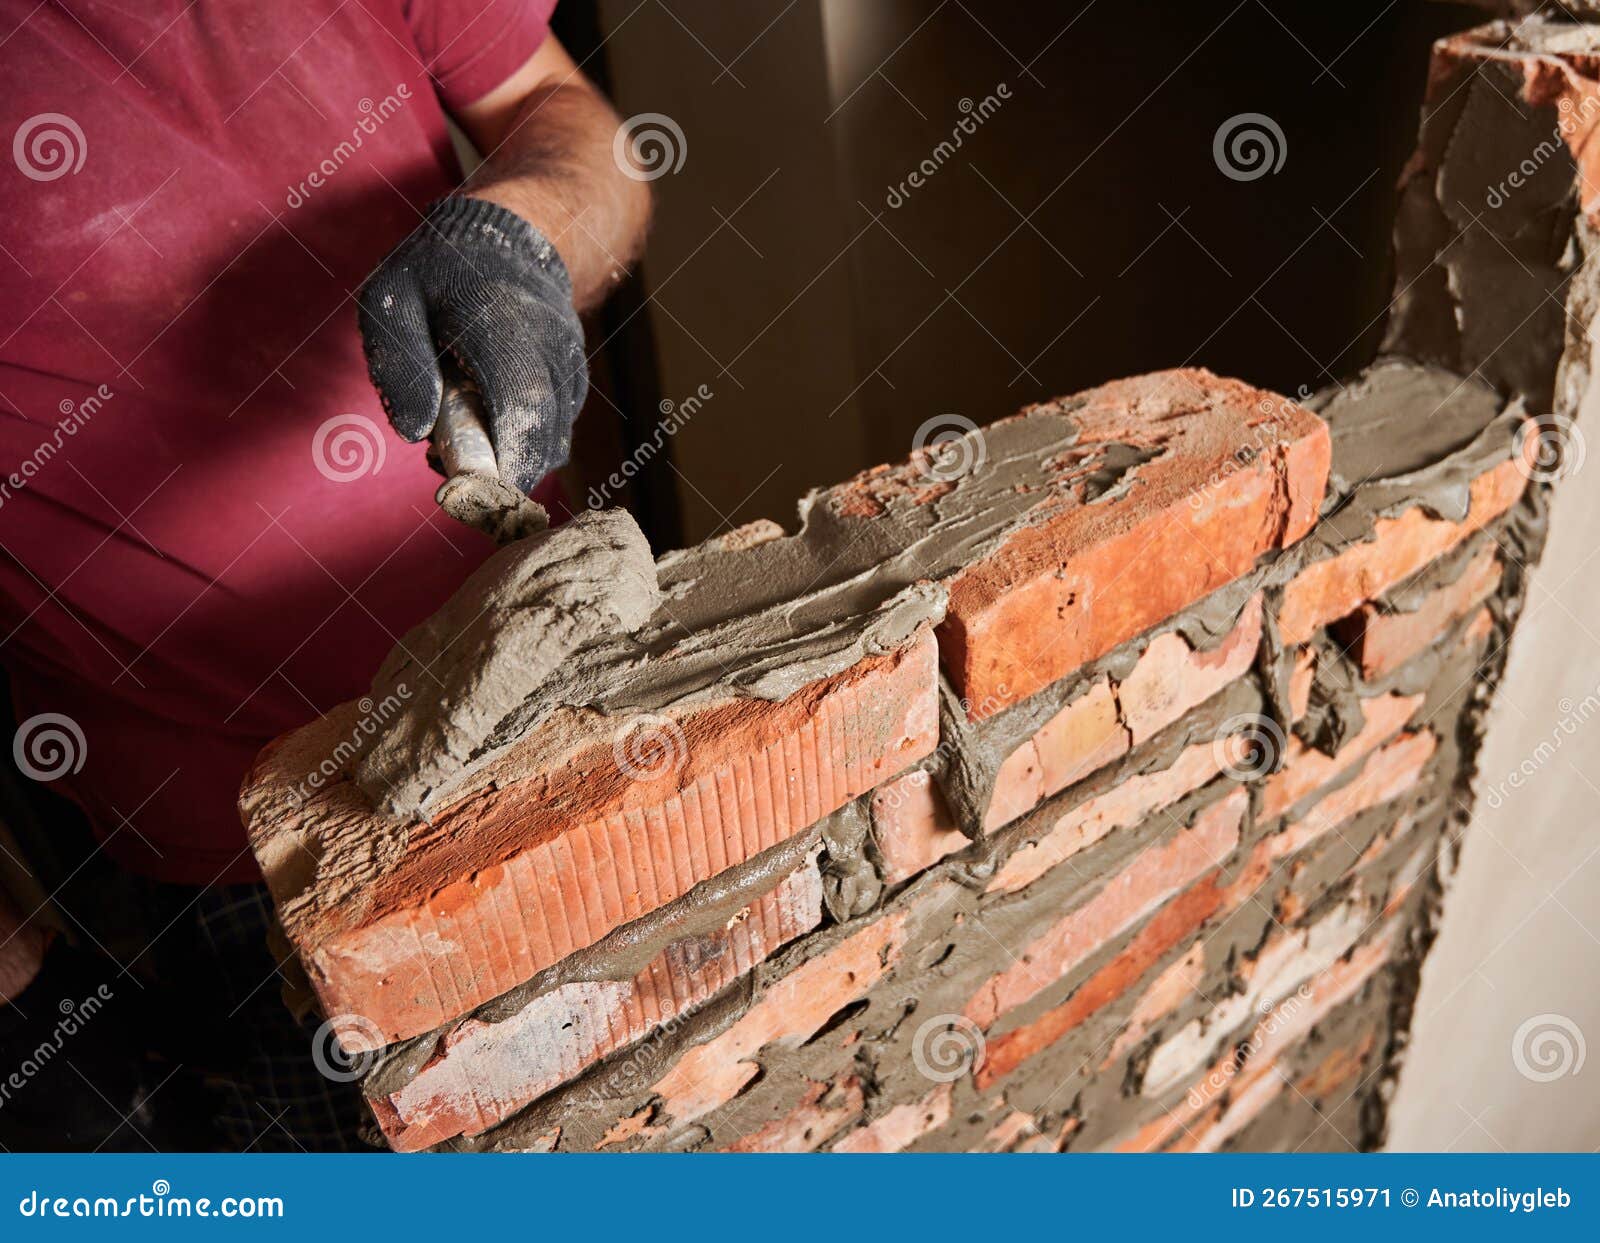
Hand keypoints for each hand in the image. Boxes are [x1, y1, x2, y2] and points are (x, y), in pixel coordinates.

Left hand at [357, 197, 587, 493]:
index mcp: (501, 319)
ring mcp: (571, 365)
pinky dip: (523, 448)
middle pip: (545, 435)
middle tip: (453, 478)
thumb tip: (416, 431)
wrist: (509, 241)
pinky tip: (486, 429)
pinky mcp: (576, 384)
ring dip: (510, 462)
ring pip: (554, 442)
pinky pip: (555, 434)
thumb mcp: (391, 298)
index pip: (522, 402)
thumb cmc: (436, 273)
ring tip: (461, 439)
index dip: (506, 457)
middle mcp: (551, 344)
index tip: (475, 492)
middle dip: (502, 474)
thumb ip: (396, 362)